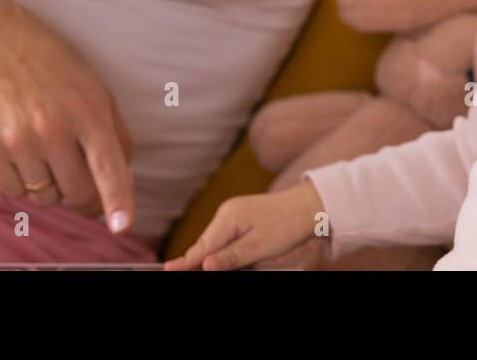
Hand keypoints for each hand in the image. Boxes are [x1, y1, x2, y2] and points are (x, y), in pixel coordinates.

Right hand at [0, 0, 136, 231]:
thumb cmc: (52, 66)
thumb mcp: (96, 89)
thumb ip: (114, 134)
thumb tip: (122, 176)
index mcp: (88, 111)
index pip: (108, 166)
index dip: (117, 201)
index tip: (122, 225)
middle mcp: (52, 128)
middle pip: (78, 193)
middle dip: (86, 196)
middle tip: (83, 182)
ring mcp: (17, 140)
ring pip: (46, 197)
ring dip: (52, 187)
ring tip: (47, 153)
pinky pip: (14, 192)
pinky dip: (23, 183)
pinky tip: (23, 154)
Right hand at [164, 180, 324, 270]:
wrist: (310, 207)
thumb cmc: (287, 225)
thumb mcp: (258, 247)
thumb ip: (229, 257)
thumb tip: (203, 266)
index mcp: (228, 218)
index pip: (201, 247)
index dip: (185, 262)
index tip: (167, 270)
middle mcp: (226, 213)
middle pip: (206, 246)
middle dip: (202, 262)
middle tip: (184, 270)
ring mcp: (234, 214)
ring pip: (216, 243)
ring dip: (218, 258)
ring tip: (216, 264)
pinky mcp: (242, 219)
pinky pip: (227, 239)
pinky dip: (227, 251)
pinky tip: (233, 259)